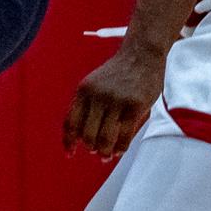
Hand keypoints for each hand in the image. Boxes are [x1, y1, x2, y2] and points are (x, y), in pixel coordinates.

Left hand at [63, 40, 166, 159]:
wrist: (142, 54)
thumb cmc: (118, 72)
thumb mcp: (94, 84)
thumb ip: (86, 105)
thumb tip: (78, 134)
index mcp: (83, 91)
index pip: (71, 122)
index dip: (69, 140)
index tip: (70, 153)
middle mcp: (97, 96)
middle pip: (87, 133)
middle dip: (90, 147)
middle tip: (95, 153)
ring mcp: (116, 101)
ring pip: (105, 137)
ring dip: (105, 151)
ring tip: (106, 156)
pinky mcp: (135, 106)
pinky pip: (124, 134)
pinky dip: (120, 147)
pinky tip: (119, 151)